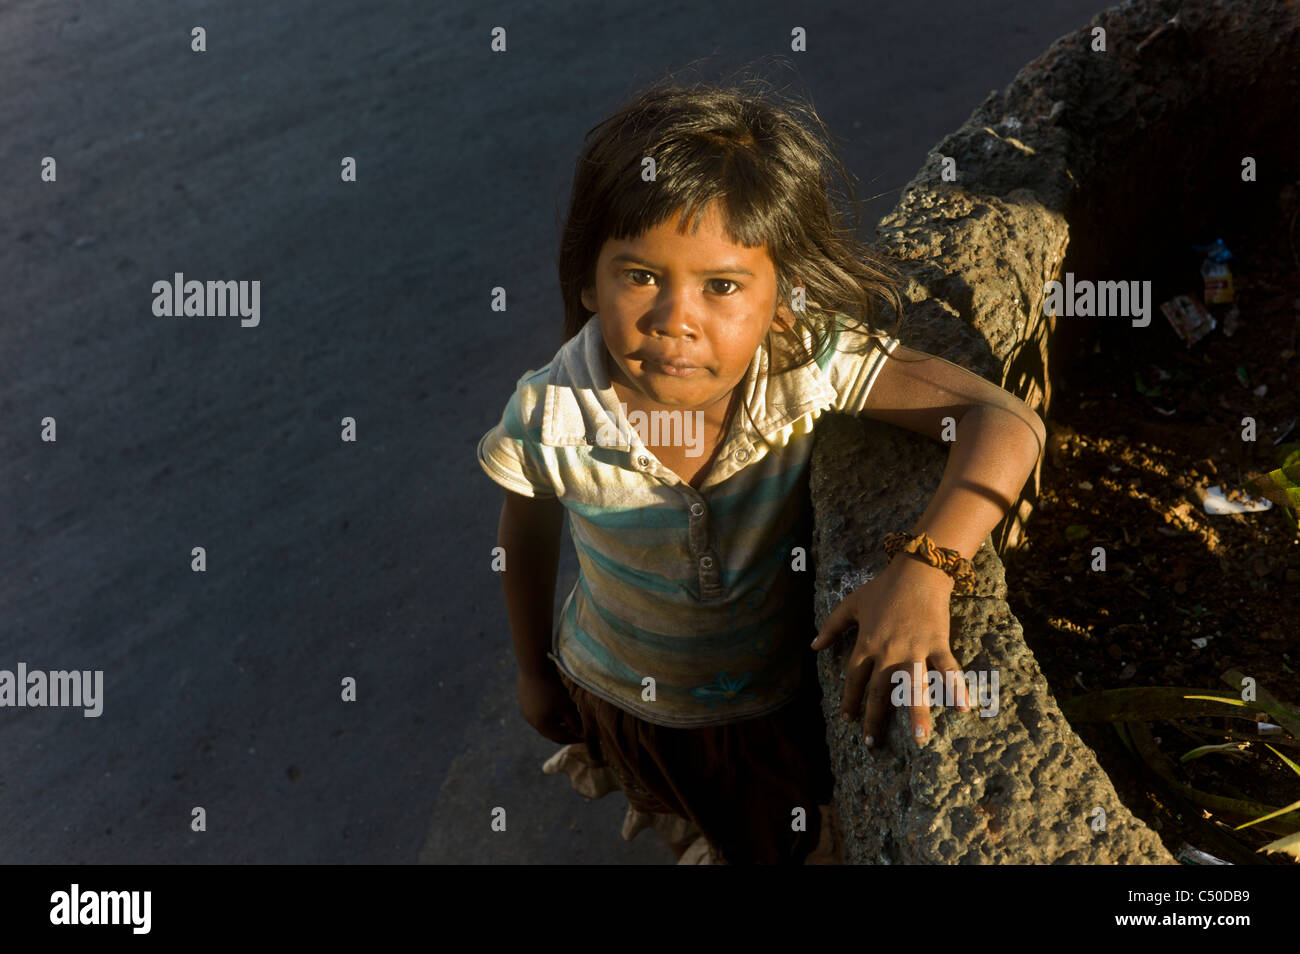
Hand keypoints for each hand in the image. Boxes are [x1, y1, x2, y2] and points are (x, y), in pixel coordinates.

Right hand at [517, 667, 584, 744]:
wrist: (534, 665)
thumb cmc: (553, 687)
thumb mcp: (567, 706)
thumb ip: (574, 722)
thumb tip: (581, 733)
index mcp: (542, 725)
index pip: (560, 738)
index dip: (574, 738)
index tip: (585, 737)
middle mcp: (531, 721)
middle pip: (550, 731)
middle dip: (564, 732)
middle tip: (577, 730)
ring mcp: (525, 710)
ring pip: (543, 720)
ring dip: (556, 722)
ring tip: (567, 718)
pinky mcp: (523, 699)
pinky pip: (537, 710)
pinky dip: (548, 712)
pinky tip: (555, 704)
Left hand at [810, 557, 968, 747]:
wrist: (916, 571)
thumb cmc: (882, 588)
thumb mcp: (850, 605)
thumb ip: (831, 627)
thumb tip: (813, 646)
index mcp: (866, 644)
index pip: (854, 679)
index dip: (849, 700)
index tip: (848, 719)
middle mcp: (888, 652)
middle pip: (880, 692)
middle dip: (874, 719)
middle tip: (871, 744)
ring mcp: (913, 649)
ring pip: (912, 687)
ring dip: (916, 714)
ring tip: (919, 739)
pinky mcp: (936, 643)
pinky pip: (947, 669)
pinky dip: (956, 687)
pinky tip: (964, 708)